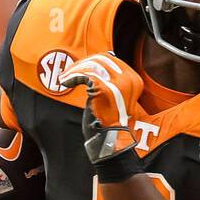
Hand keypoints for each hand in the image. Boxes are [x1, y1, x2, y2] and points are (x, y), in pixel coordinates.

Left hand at [57, 53, 143, 169]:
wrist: (112, 140)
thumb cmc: (111, 121)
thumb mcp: (115, 96)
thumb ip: (111, 80)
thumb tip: (99, 60)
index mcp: (134, 80)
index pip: (111, 59)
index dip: (93, 60)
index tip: (80, 66)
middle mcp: (129, 79)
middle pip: (102, 59)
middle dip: (83, 63)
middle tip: (70, 70)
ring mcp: (118, 84)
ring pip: (92, 66)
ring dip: (75, 70)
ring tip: (65, 77)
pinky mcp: (104, 88)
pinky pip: (84, 75)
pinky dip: (72, 77)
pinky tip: (65, 82)